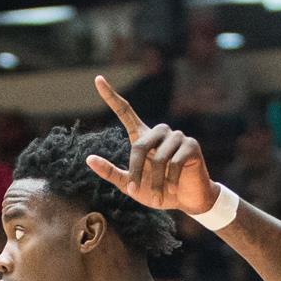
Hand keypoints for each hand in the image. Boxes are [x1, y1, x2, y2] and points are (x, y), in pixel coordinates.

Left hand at [83, 76, 217, 215]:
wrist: (185, 201)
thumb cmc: (157, 192)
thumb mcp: (130, 185)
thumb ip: (110, 172)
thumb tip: (88, 159)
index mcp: (143, 137)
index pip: (125, 112)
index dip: (111, 97)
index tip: (98, 79)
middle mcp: (159, 132)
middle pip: (139, 145)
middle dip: (136, 171)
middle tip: (135, 190)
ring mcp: (177, 136)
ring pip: (159, 158)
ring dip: (156, 182)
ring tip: (158, 197)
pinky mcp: (191, 145)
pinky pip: (175, 162)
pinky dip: (171, 180)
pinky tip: (173, 188)